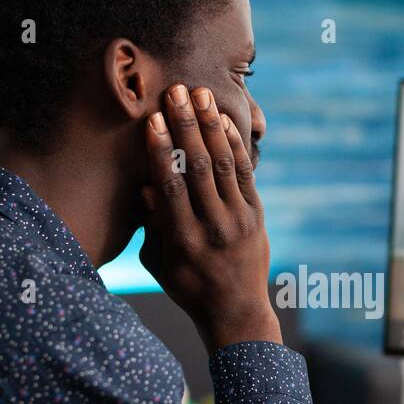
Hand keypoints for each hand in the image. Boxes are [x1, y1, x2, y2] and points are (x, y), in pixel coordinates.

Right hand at [140, 83, 280, 352]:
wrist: (236, 310)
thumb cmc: (187, 286)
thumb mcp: (159, 264)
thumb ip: (152, 227)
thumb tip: (146, 186)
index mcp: (184, 241)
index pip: (172, 188)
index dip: (163, 152)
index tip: (153, 121)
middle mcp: (214, 228)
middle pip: (200, 169)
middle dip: (187, 127)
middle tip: (177, 92)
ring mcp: (239, 220)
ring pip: (224, 165)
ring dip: (211, 127)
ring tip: (201, 95)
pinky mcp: (256, 216)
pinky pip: (245, 174)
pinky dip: (235, 146)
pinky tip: (223, 122)